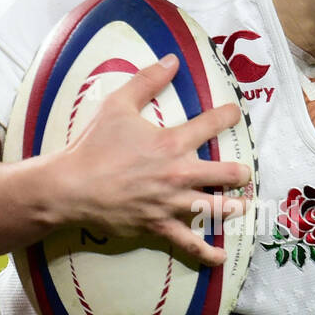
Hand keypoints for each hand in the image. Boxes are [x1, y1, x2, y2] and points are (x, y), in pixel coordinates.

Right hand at [49, 54, 251, 267]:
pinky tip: (222, 256)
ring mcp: (172, 203)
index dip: (229, 115)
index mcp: (171, 142)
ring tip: (240, 205)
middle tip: (243, 172)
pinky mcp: (160, 226)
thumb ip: (146, 81)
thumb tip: (171, 59)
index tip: (236, 113)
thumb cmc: (93, 146)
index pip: (212, 124)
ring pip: (218, 208)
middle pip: (228, 174)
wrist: (72, 187)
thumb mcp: (117, 105)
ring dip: (233, 206)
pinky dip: (208, 252)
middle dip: (240, 172)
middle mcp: (179, 174)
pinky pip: (190, 244)